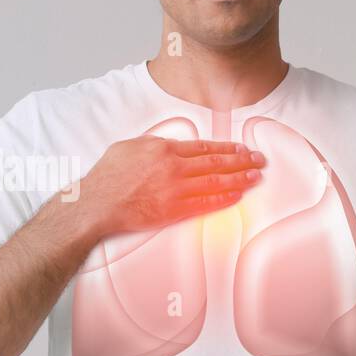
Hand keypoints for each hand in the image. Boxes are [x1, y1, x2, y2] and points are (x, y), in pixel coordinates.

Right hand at [77, 137, 265, 236]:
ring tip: (255, 177)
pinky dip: (223, 199)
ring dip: (239, 179)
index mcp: (163, 148)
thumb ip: (152, 144)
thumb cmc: (106, 177)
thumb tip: (168, 145)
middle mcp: (173, 167)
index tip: (242, 149)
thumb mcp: (129, 147)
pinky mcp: (173, 210)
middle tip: (259, 161)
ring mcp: (175, 190)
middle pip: (215, 163)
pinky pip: (205, 204)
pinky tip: (237, 196)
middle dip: (241, 161)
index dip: (226, 148)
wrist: (95, 204)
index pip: (204, 147)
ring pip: (215, 182)